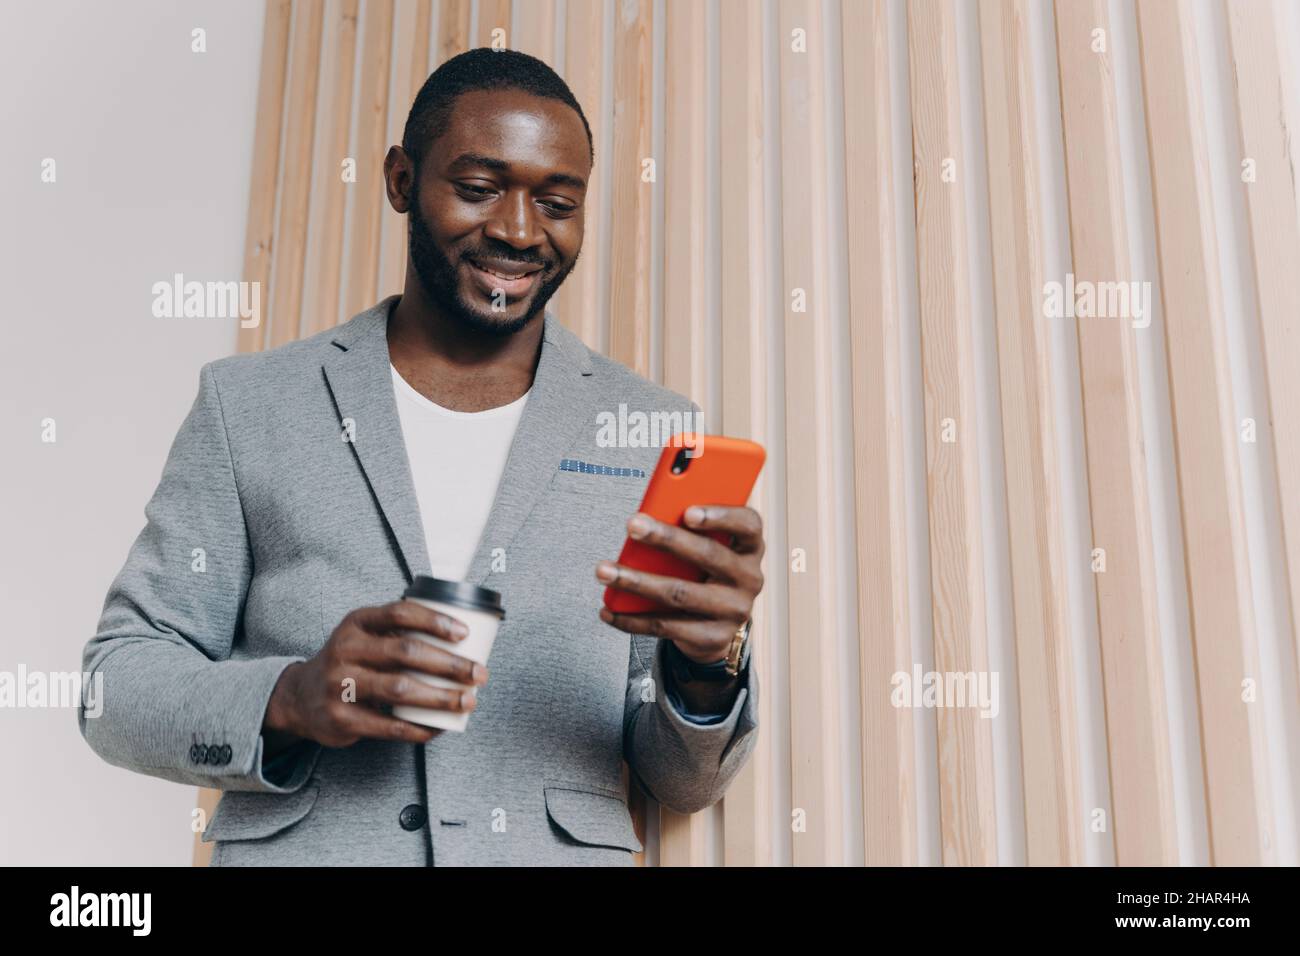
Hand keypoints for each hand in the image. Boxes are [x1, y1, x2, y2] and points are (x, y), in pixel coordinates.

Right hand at [263, 601, 488, 748]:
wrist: (300, 697)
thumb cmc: (349, 662)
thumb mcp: (363, 636)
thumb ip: (398, 631)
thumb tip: (462, 637)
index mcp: (356, 623)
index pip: (399, 613)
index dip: (434, 620)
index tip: (464, 633)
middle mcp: (345, 650)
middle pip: (405, 652)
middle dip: (449, 664)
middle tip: (478, 673)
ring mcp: (340, 685)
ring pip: (400, 689)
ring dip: (441, 697)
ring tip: (468, 700)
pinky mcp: (341, 719)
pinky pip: (388, 726)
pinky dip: (419, 728)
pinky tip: (440, 728)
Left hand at [596, 505, 764, 663]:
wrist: (717, 624)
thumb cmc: (705, 569)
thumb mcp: (709, 545)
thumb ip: (690, 528)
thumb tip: (649, 518)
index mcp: (750, 546)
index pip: (747, 525)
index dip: (721, 517)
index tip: (688, 511)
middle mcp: (749, 578)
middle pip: (708, 555)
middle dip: (666, 539)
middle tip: (633, 525)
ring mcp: (733, 611)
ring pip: (680, 593)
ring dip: (636, 581)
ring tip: (604, 570)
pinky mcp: (711, 637)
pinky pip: (666, 627)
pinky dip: (632, 619)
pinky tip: (608, 610)